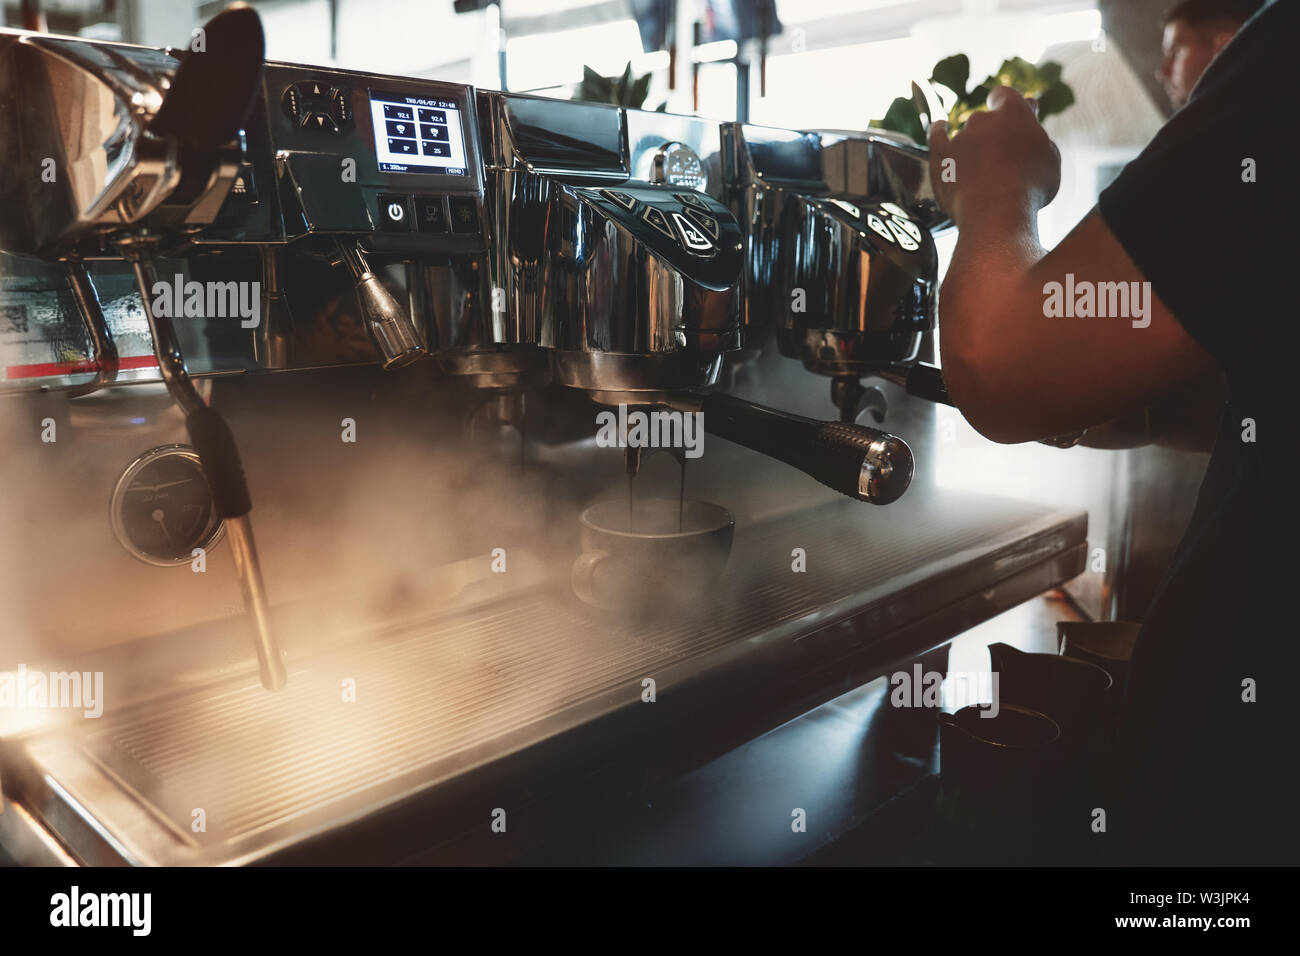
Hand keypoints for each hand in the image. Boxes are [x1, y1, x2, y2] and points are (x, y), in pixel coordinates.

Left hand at [928, 85, 1061, 227]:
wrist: (995, 214)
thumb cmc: (1030, 188)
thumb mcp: (1050, 160)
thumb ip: (1039, 138)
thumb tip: (1032, 127)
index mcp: (1013, 112)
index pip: (1006, 95)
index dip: (1008, 103)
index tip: (1011, 111)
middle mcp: (983, 119)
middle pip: (986, 119)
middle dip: (993, 132)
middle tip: (1003, 154)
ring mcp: (959, 138)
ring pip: (967, 135)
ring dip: (973, 146)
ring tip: (984, 171)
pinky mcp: (940, 157)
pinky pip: (936, 136)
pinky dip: (939, 131)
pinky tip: (940, 126)